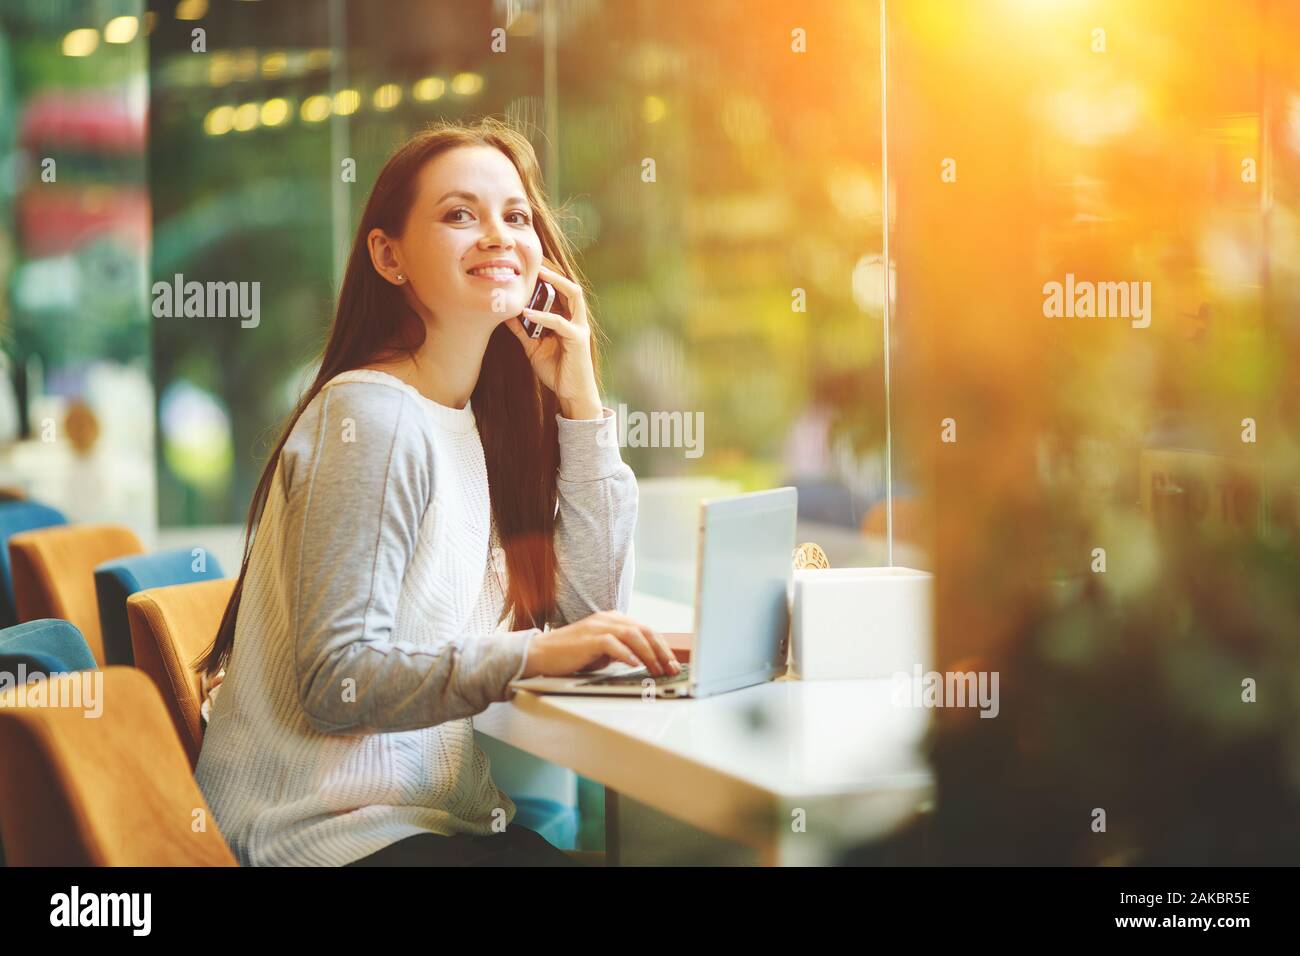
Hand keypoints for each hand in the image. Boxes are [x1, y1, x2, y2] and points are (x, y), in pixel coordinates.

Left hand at [504, 258, 602, 419]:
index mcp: (568, 319)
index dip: (548, 276)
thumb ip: (522, 330)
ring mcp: (579, 328)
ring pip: (573, 296)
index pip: (561, 290)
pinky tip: (528, 311)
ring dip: (556, 283)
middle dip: (554, 271)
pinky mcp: (577, 340)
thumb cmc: (556, 370)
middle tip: (534, 260)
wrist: (571, 394)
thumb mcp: (533, 347)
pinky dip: (543, 315)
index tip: (529, 264)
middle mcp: (576, 319)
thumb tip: (507, 315)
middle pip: (570, 285)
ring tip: (538, 274)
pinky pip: (560, 323)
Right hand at [520, 611, 681, 678]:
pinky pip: (614, 644)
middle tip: (672, 668)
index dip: (662, 646)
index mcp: (613, 619)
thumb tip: (643, 662)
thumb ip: (621, 650)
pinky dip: (627, 654)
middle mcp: (609, 619)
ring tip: (657, 669)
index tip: (672, 663)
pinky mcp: (589, 638)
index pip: (646, 630)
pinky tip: (635, 665)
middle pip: (644, 630)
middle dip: (661, 651)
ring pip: (633, 635)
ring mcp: (599, 627)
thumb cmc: (571, 654)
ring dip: (649, 654)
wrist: (540, 653)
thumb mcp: (601, 651)